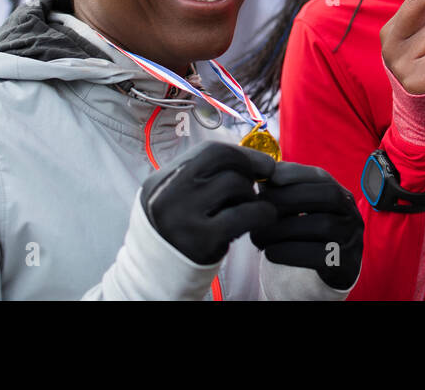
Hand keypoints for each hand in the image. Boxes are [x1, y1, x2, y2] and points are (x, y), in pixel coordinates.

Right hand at [140, 143, 277, 265]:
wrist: (160, 272)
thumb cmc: (182, 226)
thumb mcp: (180, 194)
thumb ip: (205, 174)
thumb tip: (256, 159)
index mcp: (163, 178)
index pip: (211, 151)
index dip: (243, 154)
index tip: (262, 164)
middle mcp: (169, 193)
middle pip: (226, 163)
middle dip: (249, 171)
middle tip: (256, 186)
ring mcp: (183, 216)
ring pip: (236, 185)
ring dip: (251, 194)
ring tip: (247, 206)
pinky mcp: (202, 239)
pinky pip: (245, 214)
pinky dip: (262, 212)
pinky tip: (264, 217)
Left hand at [251, 162, 363, 289]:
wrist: (328, 274)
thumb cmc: (306, 235)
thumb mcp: (299, 210)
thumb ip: (282, 190)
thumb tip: (258, 172)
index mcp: (340, 195)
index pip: (322, 176)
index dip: (295, 174)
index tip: (269, 178)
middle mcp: (352, 213)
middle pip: (328, 196)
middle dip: (288, 199)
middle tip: (257, 211)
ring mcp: (352, 238)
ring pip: (323, 225)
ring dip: (284, 229)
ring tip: (258, 237)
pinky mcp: (346, 263)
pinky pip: (320, 255)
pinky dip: (290, 252)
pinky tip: (270, 253)